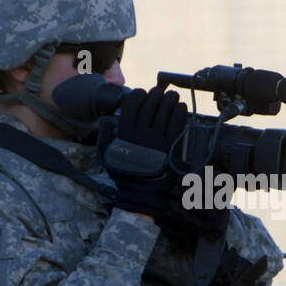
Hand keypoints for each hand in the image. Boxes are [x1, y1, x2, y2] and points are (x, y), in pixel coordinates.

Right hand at [103, 85, 186, 220]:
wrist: (143, 192)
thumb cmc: (125, 173)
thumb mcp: (107, 155)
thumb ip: (106, 135)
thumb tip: (106, 119)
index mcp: (125, 133)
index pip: (132, 104)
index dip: (138, 95)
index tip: (142, 94)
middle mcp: (140, 134)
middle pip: (150, 103)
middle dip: (156, 94)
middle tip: (160, 92)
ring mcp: (157, 139)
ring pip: (165, 110)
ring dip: (170, 99)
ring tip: (172, 97)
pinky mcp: (171, 145)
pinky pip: (177, 122)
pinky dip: (180, 111)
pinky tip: (180, 107)